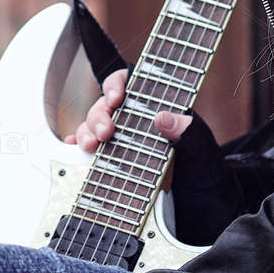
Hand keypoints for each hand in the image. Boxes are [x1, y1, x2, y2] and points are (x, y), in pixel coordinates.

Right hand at [64, 68, 193, 151]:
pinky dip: (76, 147)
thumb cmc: (200, 162)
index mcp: (150, 104)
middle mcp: (130, 118)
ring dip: (86, 132)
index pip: (126, 81)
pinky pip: (87, 148)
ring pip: (92, 126)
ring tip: (91, 145)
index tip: (116, 98)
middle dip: (99, 116)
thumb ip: (185, 129)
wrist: (199, 191)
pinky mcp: (110, 160)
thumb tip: (162, 118)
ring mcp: (119, 138)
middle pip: (104, 105)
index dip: (116, 84)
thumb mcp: (199, 144)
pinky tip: (73, 149)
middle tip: (105, 132)